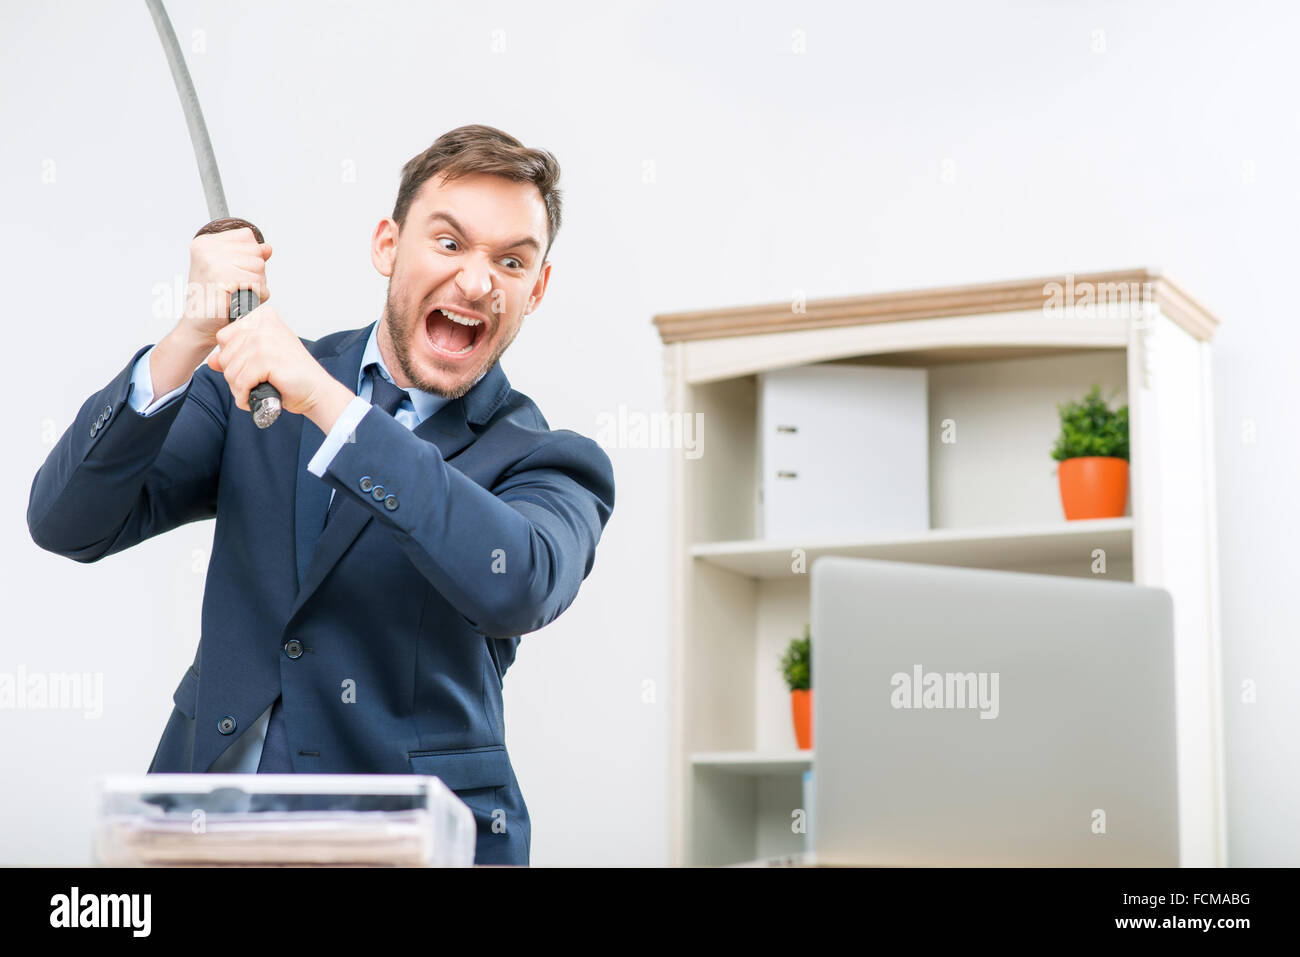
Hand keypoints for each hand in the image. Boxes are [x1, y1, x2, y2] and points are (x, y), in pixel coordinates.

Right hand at [180, 227, 272, 348]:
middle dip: (255, 273)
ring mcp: (211, 262)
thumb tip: (267, 248)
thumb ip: (250, 256)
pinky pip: (256, 282)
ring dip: (256, 285)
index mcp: (206, 243)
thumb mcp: (233, 272)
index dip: (250, 257)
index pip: (247, 236)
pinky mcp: (220, 278)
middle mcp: (206, 249)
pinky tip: (240, 301)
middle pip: (255, 251)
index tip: (235, 272)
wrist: (199, 327)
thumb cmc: (215, 302)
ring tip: (237, 294)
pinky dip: (256, 296)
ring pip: (258, 266)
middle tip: (236, 287)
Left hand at [207, 305, 339, 417]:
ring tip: (255, 391)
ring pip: (230, 370)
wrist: (316, 390)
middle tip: (252, 384)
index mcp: (262, 317)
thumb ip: (236, 355)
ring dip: (239, 389)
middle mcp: (263, 324)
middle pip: (225, 354)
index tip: (249, 367)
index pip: (224, 337)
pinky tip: (256, 397)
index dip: (231, 358)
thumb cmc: (293, 374)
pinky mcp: (266, 359)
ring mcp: (264, 340)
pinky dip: (245, 396)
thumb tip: (212, 360)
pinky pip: (240, 382)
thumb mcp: (262, 358)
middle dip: (234, 375)